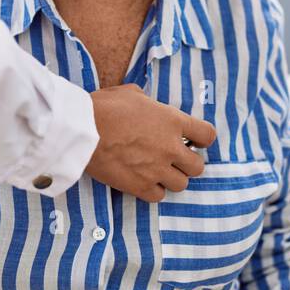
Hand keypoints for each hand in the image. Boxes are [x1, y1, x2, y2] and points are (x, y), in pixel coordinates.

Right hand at [86, 84, 216, 201]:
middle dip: (187, 162)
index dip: (202, 139)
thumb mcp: (132, 93)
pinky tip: (143, 181)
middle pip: (198, 166)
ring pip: (181, 184)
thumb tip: (149, 108)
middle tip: (173, 158)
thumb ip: (149, 103)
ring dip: (171, 178)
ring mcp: (157, 170)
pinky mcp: (140, 187)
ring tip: (156, 171)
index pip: (207, 135)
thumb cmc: (104, 107)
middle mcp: (170, 148)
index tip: (193, 141)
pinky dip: (153, 190)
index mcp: (173, 121)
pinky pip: (159, 196)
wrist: (82, 130)